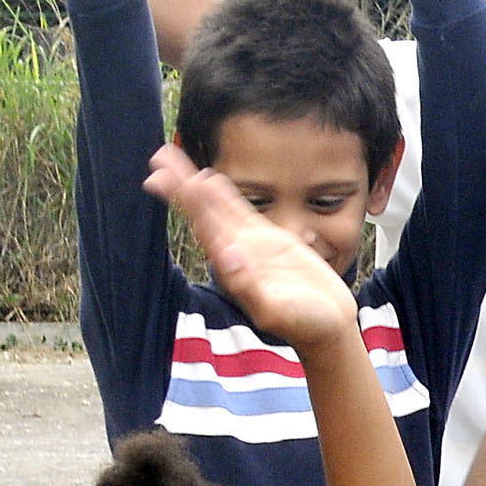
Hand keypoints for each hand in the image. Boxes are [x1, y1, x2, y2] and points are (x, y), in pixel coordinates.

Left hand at [143, 145, 360, 347]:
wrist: (326, 328)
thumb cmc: (305, 324)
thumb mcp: (279, 311)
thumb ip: (253, 289)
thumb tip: (228, 256)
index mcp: (232, 266)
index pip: (203, 225)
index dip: (185, 201)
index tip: (164, 178)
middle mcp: (235, 252)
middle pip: (202, 211)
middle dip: (180, 185)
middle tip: (159, 157)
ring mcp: (250, 245)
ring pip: (217, 207)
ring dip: (195, 185)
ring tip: (173, 161)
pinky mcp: (269, 241)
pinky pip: (241, 212)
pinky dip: (223, 195)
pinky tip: (210, 180)